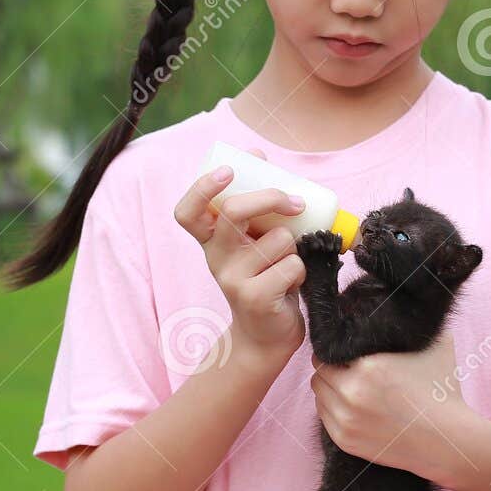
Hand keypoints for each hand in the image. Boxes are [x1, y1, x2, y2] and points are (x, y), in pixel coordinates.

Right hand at [174, 147, 305, 363]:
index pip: (188, 211)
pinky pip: (291, 266)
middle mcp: (216, 258)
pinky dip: (301, 270)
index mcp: (212, 241)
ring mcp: (232, 280)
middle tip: (295, 202)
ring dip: (294, 247)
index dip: (202, 188)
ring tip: (287, 263)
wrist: (266, 336)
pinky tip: (291, 284)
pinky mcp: (255, 299)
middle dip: (270, 198)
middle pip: (234, 212)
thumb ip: (254, 203)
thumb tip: (257, 154)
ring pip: (277, 239)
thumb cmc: (265, 278)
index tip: (228, 171)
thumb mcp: (253, 240)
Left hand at [309, 330, 466, 473]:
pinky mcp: (345, 440)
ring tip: (352, 387)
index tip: (348, 351)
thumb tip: (399, 297)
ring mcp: (346, 420)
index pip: (328, 351)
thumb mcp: (434, 344)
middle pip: (319, 372)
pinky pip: (323, 417)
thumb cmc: (442, 391)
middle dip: (331, 368)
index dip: (337, 348)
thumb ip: (411, 321)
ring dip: (330, 388)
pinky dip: (333, 409)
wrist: (446, 441)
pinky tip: (353, 405)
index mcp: (368, 367)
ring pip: (318, 395)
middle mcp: (351, 394)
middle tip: (348, 368)